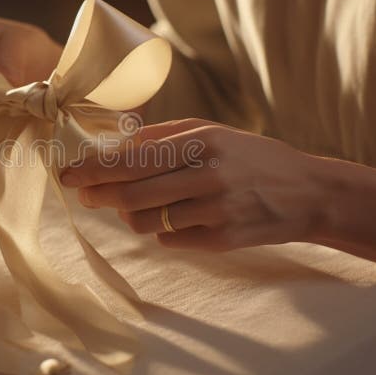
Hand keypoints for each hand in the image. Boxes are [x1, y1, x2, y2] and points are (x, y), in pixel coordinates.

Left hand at [60, 118, 326, 250]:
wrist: (307, 193)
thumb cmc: (252, 157)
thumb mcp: (213, 133)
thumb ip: (164, 138)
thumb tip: (114, 148)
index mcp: (203, 143)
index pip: (133, 159)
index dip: (94, 168)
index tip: (68, 172)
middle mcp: (207, 177)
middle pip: (132, 194)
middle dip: (99, 195)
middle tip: (85, 193)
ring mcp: (215, 212)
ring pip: (146, 222)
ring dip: (130, 215)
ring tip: (137, 204)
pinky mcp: (221, 241)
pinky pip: (170, 239)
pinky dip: (164, 230)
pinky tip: (180, 217)